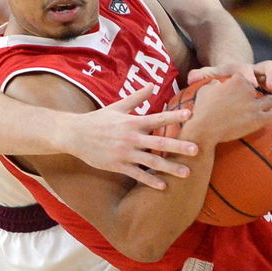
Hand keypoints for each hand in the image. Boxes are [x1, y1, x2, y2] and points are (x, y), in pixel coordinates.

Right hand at [73, 85, 196, 190]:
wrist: (75, 135)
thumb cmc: (98, 119)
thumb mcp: (117, 106)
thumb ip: (137, 98)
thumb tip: (152, 84)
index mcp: (132, 121)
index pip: (158, 118)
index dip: (174, 117)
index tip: (190, 114)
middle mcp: (131, 137)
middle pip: (159, 142)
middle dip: (179, 146)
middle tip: (196, 150)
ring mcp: (125, 153)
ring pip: (152, 162)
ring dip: (170, 168)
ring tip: (187, 173)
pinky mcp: (118, 166)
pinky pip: (137, 174)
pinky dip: (150, 181)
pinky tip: (163, 186)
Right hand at [186, 74, 271, 144]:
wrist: (205, 128)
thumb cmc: (202, 109)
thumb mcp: (205, 90)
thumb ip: (213, 84)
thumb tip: (216, 84)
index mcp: (237, 79)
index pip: (248, 77)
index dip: (251, 80)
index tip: (253, 83)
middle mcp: (249, 89)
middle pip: (264, 85)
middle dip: (271, 85)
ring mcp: (255, 104)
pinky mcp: (258, 119)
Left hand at [188, 60, 271, 99]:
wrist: (236, 71)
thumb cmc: (224, 77)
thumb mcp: (213, 75)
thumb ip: (203, 75)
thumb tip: (190, 76)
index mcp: (241, 68)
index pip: (245, 69)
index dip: (248, 75)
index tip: (250, 82)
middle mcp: (256, 69)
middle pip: (266, 67)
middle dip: (270, 75)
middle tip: (271, 86)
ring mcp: (265, 76)